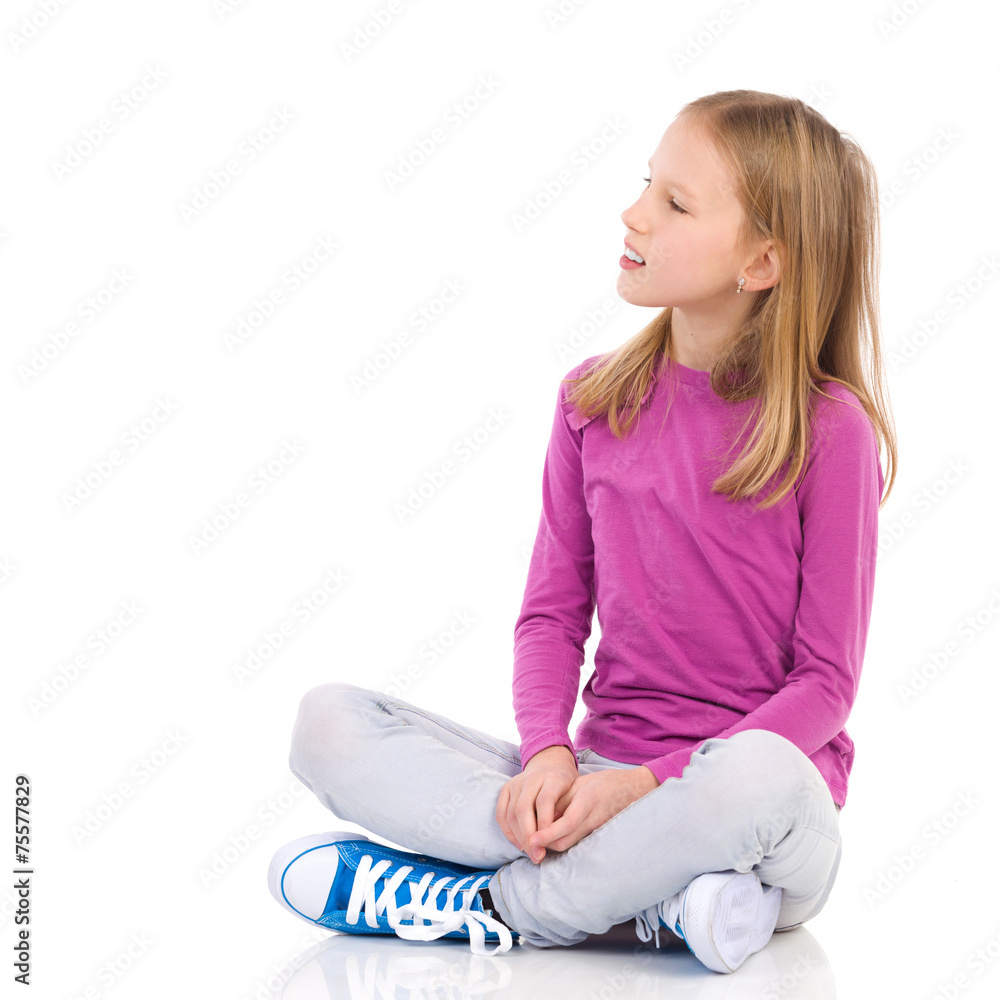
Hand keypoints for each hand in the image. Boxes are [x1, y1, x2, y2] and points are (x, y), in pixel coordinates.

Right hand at [496, 747, 578, 862]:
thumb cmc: (567, 785)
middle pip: (523, 808)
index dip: (545, 825)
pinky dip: (508, 831)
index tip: (548, 845)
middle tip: (538, 856)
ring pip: (511, 813)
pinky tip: (519, 844)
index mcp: (553, 777)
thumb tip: (557, 841)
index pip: (544, 801)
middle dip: (529, 836)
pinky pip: (501, 813)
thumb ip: (568, 811)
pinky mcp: (506, 788)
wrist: (550, 764)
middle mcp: (532, 778)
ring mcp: (517, 783)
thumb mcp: (576, 792)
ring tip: (530, 853)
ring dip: (519, 837)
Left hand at [527, 766, 658, 859]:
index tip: (531, 840)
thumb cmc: (605, 782)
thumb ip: (561, 799)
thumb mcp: (580, 783)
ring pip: (569, 844)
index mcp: (588, 800)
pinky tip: (552, 835)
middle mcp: (593, 818)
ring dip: (551, 845)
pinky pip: (576, 842)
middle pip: (564, 841)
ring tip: (536, 838)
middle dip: (544, 844)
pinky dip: (561, 841)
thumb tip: (540, 818)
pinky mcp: (597, 834)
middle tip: (528, 839)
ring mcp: (597, 828)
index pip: (566, 823)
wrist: (633, 789)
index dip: (547, 834)